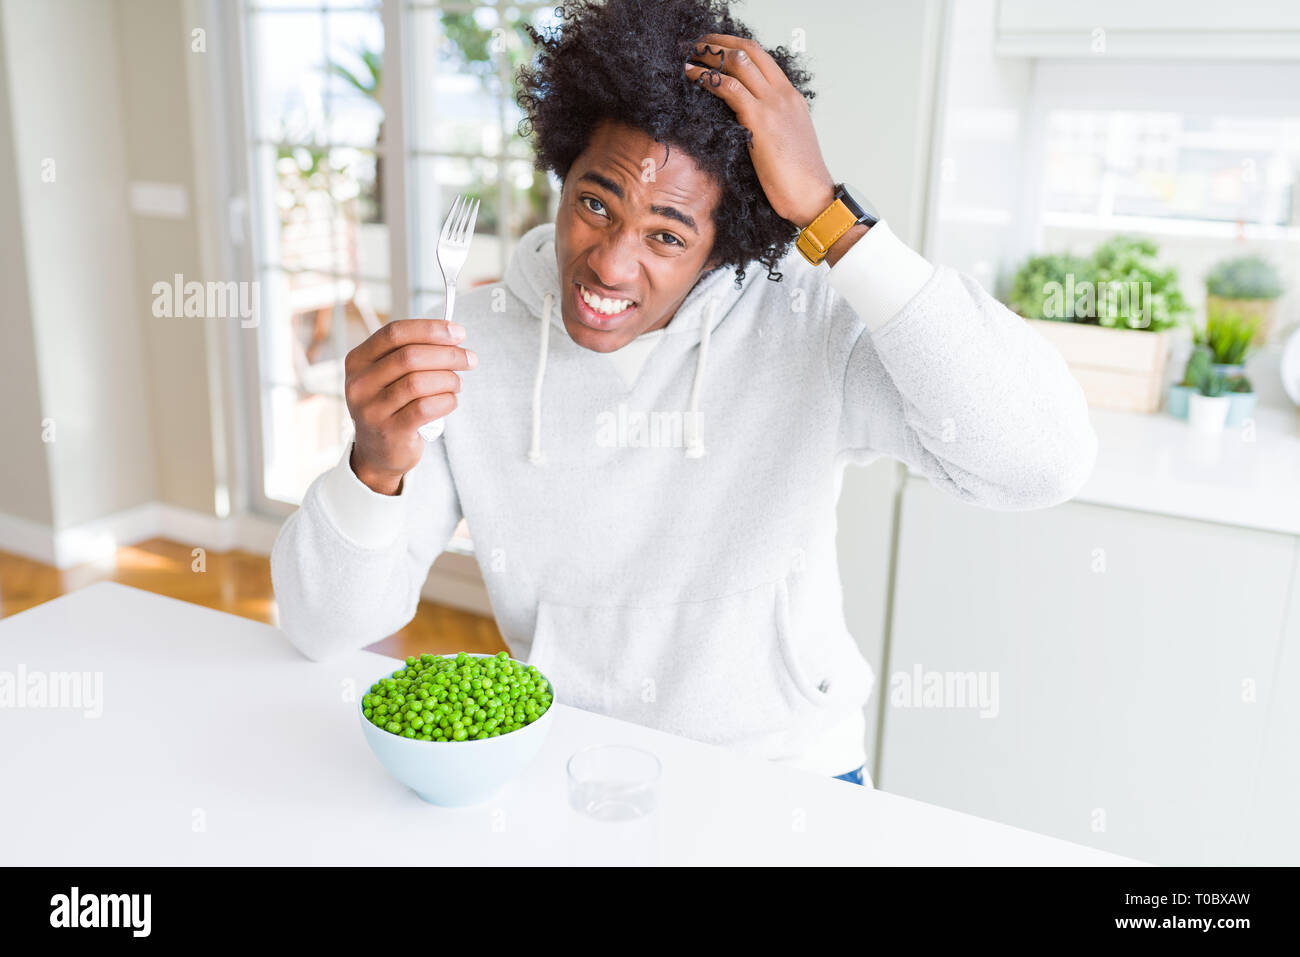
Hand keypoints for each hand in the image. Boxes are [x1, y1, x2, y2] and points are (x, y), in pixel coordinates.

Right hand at [343, 319, 476, 494]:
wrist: (378, 452)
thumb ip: (412, 352)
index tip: (458, 332)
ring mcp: (372, 409)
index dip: (430, 329)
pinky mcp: (390, 431)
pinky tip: (450, 400)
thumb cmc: (391, 404)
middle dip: (448, 355)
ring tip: (458, 383)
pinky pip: (426, 408)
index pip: (395, 333)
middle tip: (470, 359)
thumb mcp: (389, 374)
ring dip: (449, 380)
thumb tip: (453, 335)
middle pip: (409, 357)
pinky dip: (446, 401)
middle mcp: (360, 383)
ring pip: (418, 382)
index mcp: (358, 360)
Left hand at [684, 34, 834, 227]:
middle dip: (719, 42)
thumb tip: (746, 123)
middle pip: (749, 50)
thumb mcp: (785, 142)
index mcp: (791, 98)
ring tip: (688, 54)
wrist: (812, 196)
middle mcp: (783, 94)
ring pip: (738, 61)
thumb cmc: (797, 179)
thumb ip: (770, 125)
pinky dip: (707, 77)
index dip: (735, 45)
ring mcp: (773, 104)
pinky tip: (691, 75)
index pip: (762, 58)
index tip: (715, 46)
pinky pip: (729, 87)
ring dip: (709, 54)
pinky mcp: (759, 119)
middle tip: (697, 43)